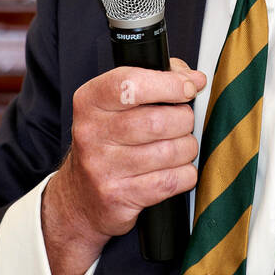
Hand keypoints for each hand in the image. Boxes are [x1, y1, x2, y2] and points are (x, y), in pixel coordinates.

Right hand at [41, 57, 205, 274]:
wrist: (79, 196)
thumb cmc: (109, 142)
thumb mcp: (117, 105)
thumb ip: (155, 80)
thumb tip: (194, 78)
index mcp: (90, 101)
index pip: (131, 84)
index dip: (169, 84)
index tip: (190, 87)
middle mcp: (91, 133)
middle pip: (157, 120)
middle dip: (184, 120)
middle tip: (184, 123)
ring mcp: (102, 167)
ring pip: (169, 151)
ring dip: (187, 148)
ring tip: (181, 147)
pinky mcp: (118, 196)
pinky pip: (171, 181)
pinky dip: (185, 174)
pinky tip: (177, 170)